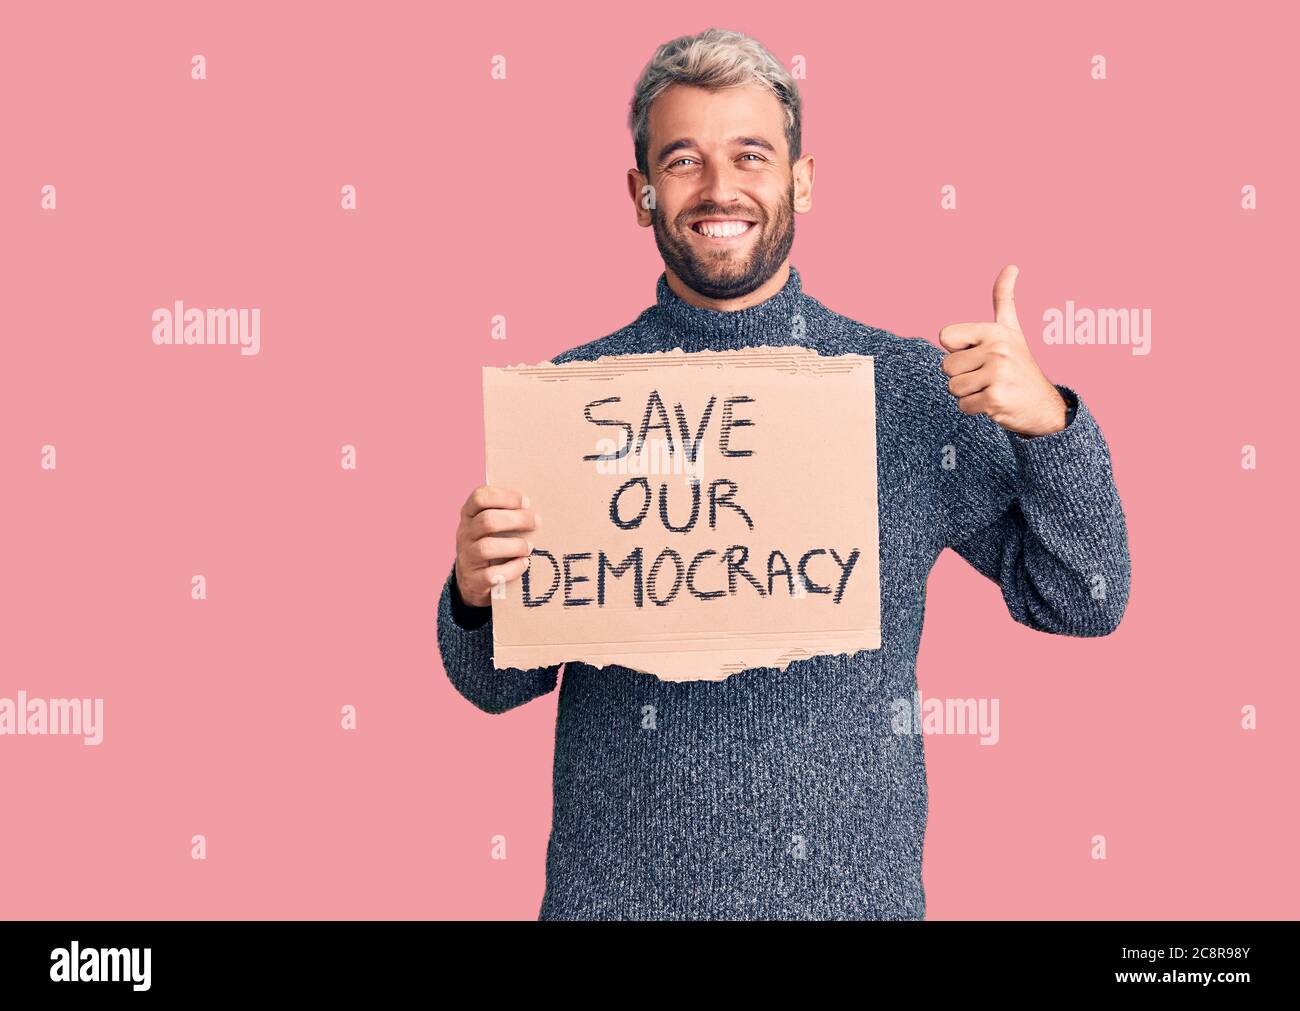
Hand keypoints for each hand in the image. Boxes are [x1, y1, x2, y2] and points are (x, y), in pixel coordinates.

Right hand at [454, 486, 539, 606]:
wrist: (472, 581)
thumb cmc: (491, 545)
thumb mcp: (491, 527)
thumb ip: (506, 515)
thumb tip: (536, 512)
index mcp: (469, 515)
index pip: (480, 497)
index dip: (505, 497)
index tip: (526, 502)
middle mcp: (464, 534)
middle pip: (488, 521)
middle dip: (517, 520)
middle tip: (536, 523)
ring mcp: (467, 557)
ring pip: (487, 547)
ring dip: (515, 546)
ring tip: (530, 547)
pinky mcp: (473, 580)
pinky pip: (492, 574)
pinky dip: (512, 568)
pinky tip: (524, 564)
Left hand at [938, 264, 1066, 436]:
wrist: (1043, 405)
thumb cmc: (1019, 366)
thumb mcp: (1011, 330)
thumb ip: (1005, 299)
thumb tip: (1011, 266)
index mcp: (994, 331)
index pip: (945, 336)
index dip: (956, 350)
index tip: (978, 354)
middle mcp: (997, 349)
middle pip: (947, 366)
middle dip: (961, 375)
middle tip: (986, 377)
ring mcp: (998, 374)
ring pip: (953, 387)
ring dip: (967, 393)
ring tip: (990, 388)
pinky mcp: (996, 398)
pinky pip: (963, 405)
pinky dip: (974, 408)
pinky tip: (993, 402)